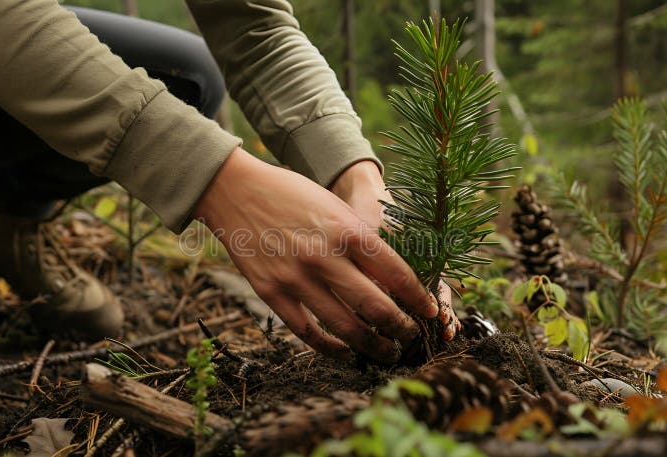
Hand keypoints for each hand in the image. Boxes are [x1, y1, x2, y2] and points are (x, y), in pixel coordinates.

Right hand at [194, 148, 439, 362]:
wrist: (237, 191)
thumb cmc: (293, 194)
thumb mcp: (336, 207)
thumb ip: (362, 241)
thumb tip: (392, 279)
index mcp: (347, 230)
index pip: (397, 274)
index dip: (419, 298)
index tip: (429, 312)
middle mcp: (324, 256)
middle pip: (376, 306)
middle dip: (401, 328)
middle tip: (412, 337)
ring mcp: (296, 277)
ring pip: (344, 326)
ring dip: (371, 345)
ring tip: (386, 352)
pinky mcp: (272, 292)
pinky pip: (307, 331)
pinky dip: (330, 347)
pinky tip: (345, 351)